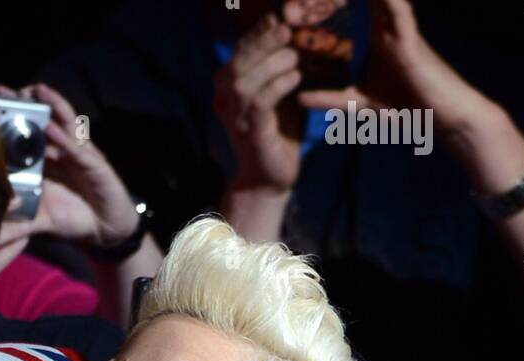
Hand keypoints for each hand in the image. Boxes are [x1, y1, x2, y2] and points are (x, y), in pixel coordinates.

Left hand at [0, 83, 139, 256]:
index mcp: (46, 159)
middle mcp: (61, 150)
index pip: (26, 131)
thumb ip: (15, 226)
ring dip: (50, 105)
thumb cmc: (73, 218)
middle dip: (26, 102)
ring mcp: (79, 152)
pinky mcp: (94, 163)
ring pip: (64, 122)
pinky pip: (77, 147)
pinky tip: (51, 127)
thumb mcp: (39, 221)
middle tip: (5, 91)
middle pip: (43, 118)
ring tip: (33, 91)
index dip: (10, 117)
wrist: (105, 231)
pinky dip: (64, 137)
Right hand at [214, 14, 304, 193]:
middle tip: (287, 29)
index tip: (277, 18)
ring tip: (295, 56)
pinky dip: (277, 86)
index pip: (239, 53)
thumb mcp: (278, 94)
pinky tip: (295, 78)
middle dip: (262, 42)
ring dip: (271, 63)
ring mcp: (237, 120)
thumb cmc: (277, 133)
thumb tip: (294, 33)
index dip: (256, 33)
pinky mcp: (252, 136)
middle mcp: (227, 103)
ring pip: (245, 82)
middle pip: (238, 63)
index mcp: (229, 90)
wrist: (269, 179)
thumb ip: (279, 68)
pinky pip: (260, 104)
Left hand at [295, 0, 484, 135]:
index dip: (317, 6)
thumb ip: (330, 99)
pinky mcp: (410, 40)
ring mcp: (398, 29)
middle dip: (323, 0)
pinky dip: (387, 0)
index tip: (288, 14)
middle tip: (292, 5)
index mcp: (374, 36)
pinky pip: (397, 11)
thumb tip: (299, 97)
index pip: (342, 10)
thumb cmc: (407, 107)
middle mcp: (385, 25)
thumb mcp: (358, 104)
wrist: (443, 117)